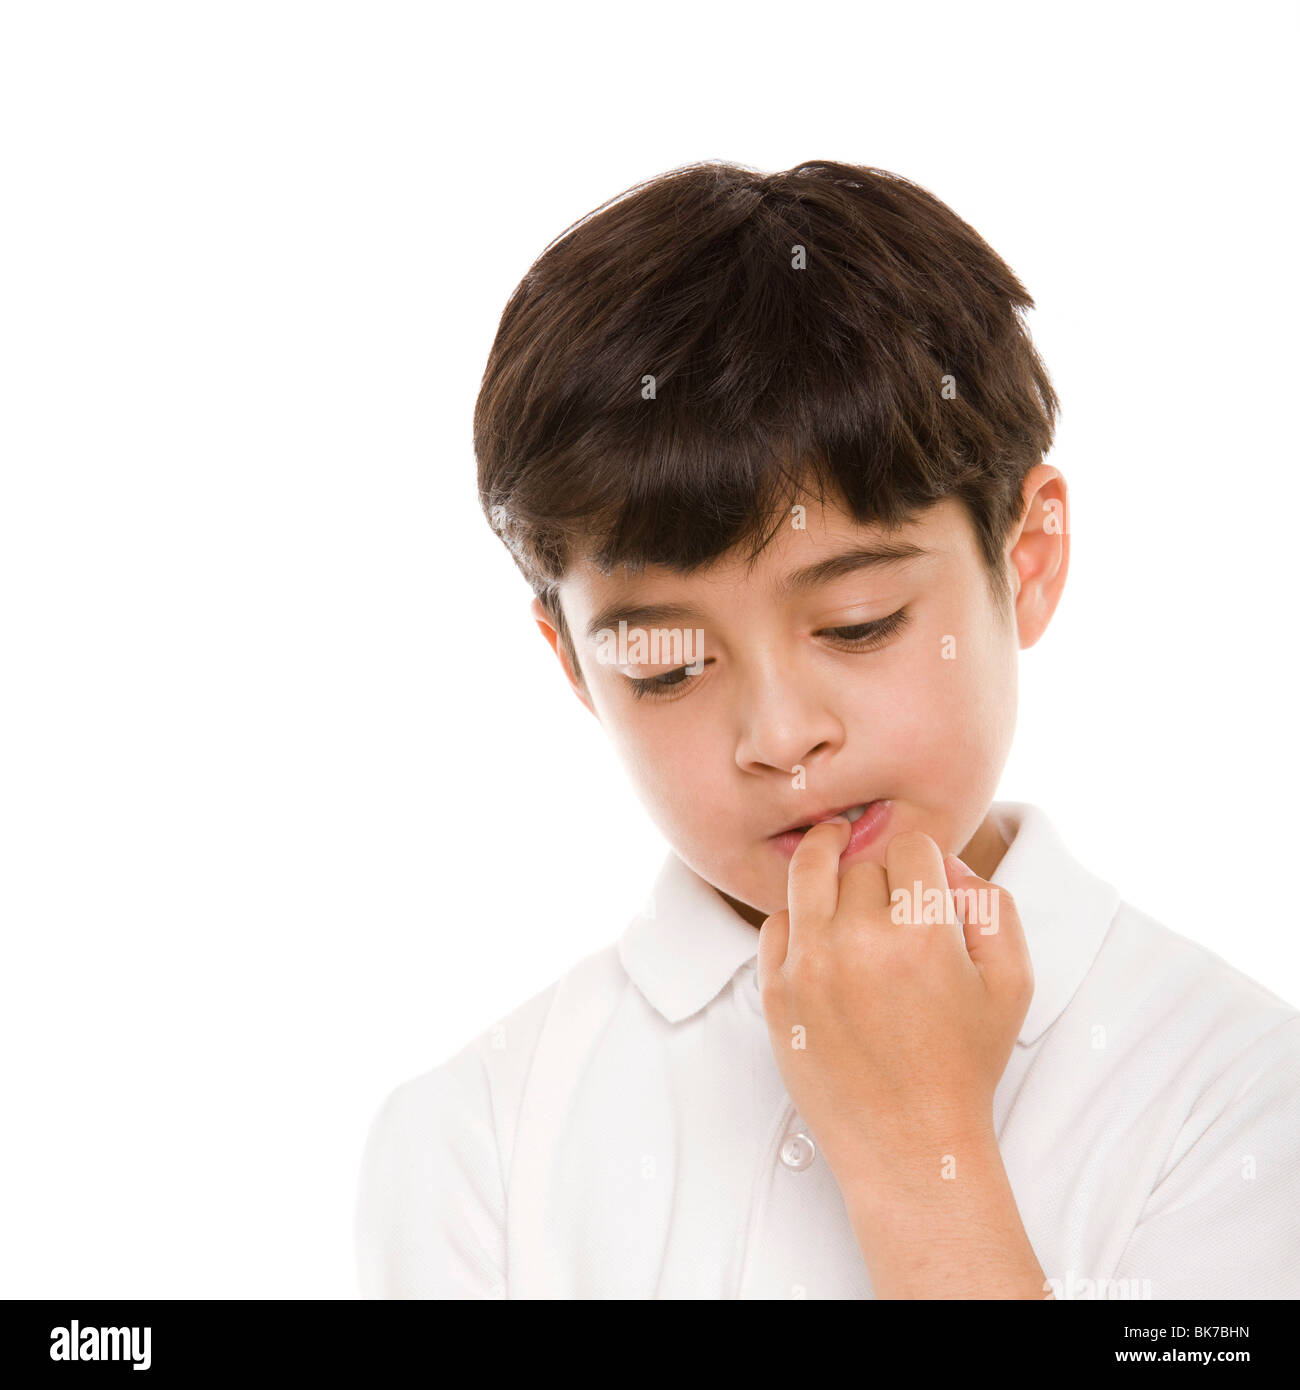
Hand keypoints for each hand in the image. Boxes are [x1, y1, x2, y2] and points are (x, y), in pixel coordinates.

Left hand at [755, 822, 1033, 1193]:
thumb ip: (992, 906)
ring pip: (808, 875)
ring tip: (834, 853)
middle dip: (880, 877)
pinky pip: (776, 923)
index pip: (910, 847)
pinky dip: (797, 920)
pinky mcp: (775, 992)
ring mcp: (809, 966)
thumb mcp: (1012, 983)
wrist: (910, 1145)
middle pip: (861, 865)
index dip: (920, 859)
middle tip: (892, 909)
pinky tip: (819, 934)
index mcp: (923, 934)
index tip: (921, 880)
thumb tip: (945, 864)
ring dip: (826, 867)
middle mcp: (859, 942)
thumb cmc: (964, 1064)